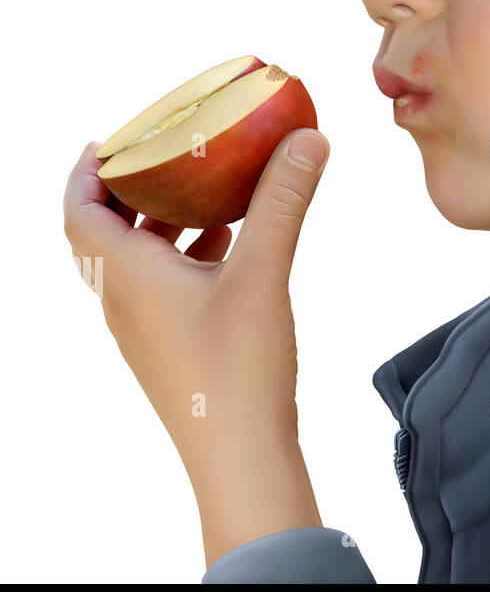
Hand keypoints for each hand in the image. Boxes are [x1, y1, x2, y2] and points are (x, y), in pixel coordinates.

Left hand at [62, 130, 330, 481]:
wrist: (239, 454)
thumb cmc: (236, 368)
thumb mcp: (262, 272)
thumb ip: (284, 201)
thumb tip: (308, 137)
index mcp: (126, 276)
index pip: (78, 211)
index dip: (86, 172)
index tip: (111, 140)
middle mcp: (125, 300)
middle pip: (106, 231)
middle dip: (132, 189)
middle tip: (165, 155)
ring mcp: (147, 327)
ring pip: (137, 259)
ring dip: (163, 220)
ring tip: (205, 190)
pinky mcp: (173, 346)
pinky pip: (164, 284)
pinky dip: (186, 253)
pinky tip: (233, 244)